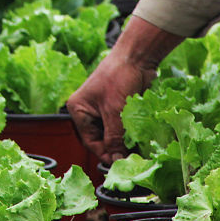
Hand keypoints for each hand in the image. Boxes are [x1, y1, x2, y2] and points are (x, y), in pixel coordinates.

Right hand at [66, 17, 183, 164]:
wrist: (137, 56)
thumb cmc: (119, 76)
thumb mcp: (114, 111)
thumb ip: (114, 137)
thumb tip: (116, 160)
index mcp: (79, 109)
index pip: (90, 141)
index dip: (105, 153)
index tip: (120, 163)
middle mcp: (89, 110)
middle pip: (102, 138)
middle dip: (117, 147)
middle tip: (132, 158)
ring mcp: (104, 109)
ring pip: (115, 133)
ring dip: (125, 141)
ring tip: (138, 148)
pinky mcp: (119, 107)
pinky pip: (123, 126)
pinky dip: (131, 133)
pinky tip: (141, 138)